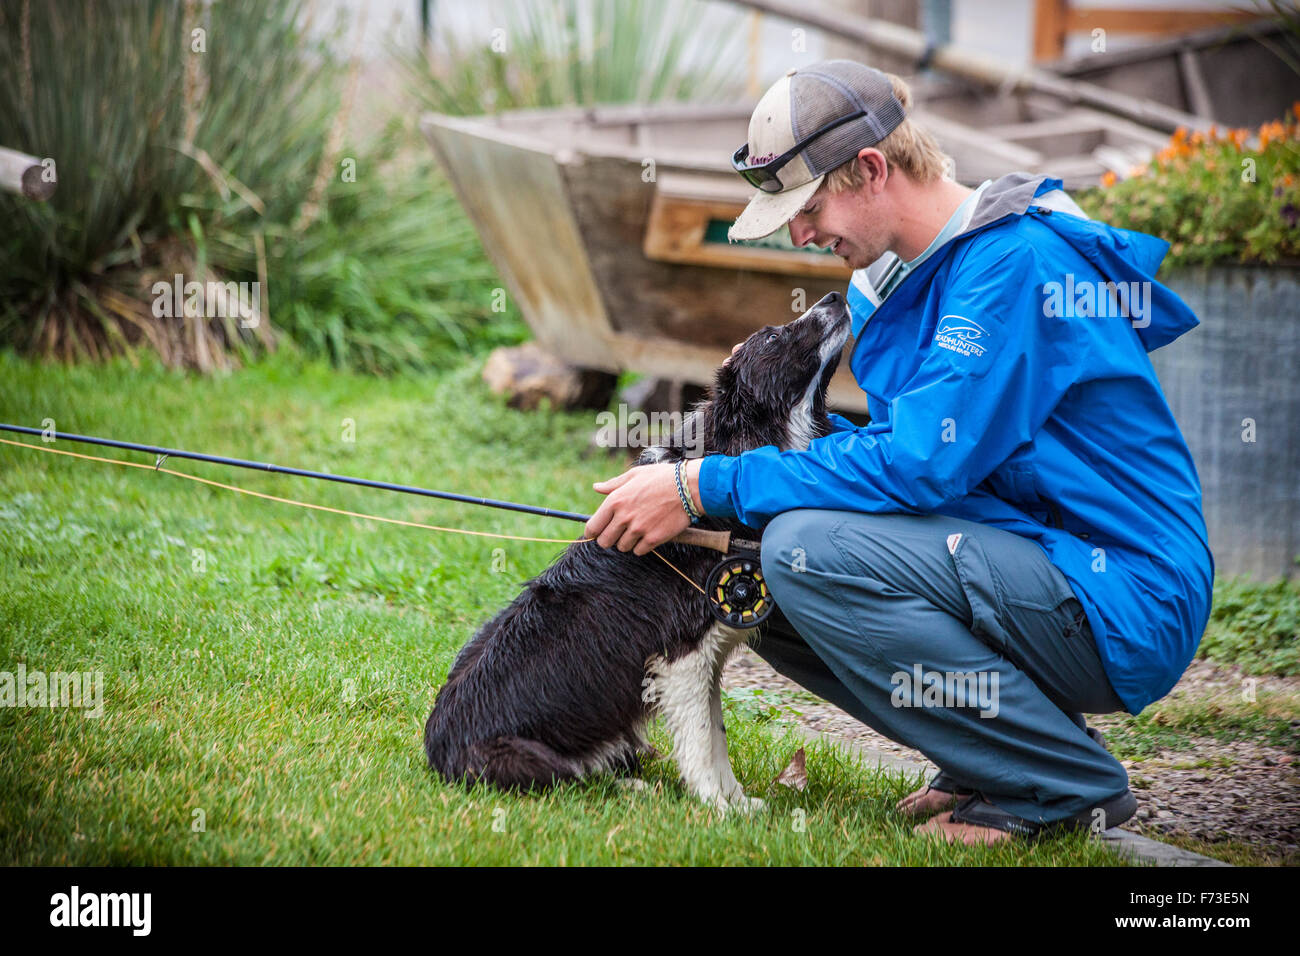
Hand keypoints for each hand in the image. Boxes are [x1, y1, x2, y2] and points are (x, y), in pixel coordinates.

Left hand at [586, 459, 703, 555]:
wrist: (688, 487)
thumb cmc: (661, 477)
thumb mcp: (634, 475)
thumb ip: (613, 484)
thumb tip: (596, 487)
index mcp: (615, 500)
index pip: (593, 526)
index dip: (593, 532)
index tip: (597, 533)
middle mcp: (624, 517)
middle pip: (605, 542)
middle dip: (609, 539)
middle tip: (618, 533)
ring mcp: (638, 529)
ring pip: (622, 547)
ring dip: (627, 542)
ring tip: (638, 530)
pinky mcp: (653, 539)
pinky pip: (639, 551)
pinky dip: (642, 546)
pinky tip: (649, 534)